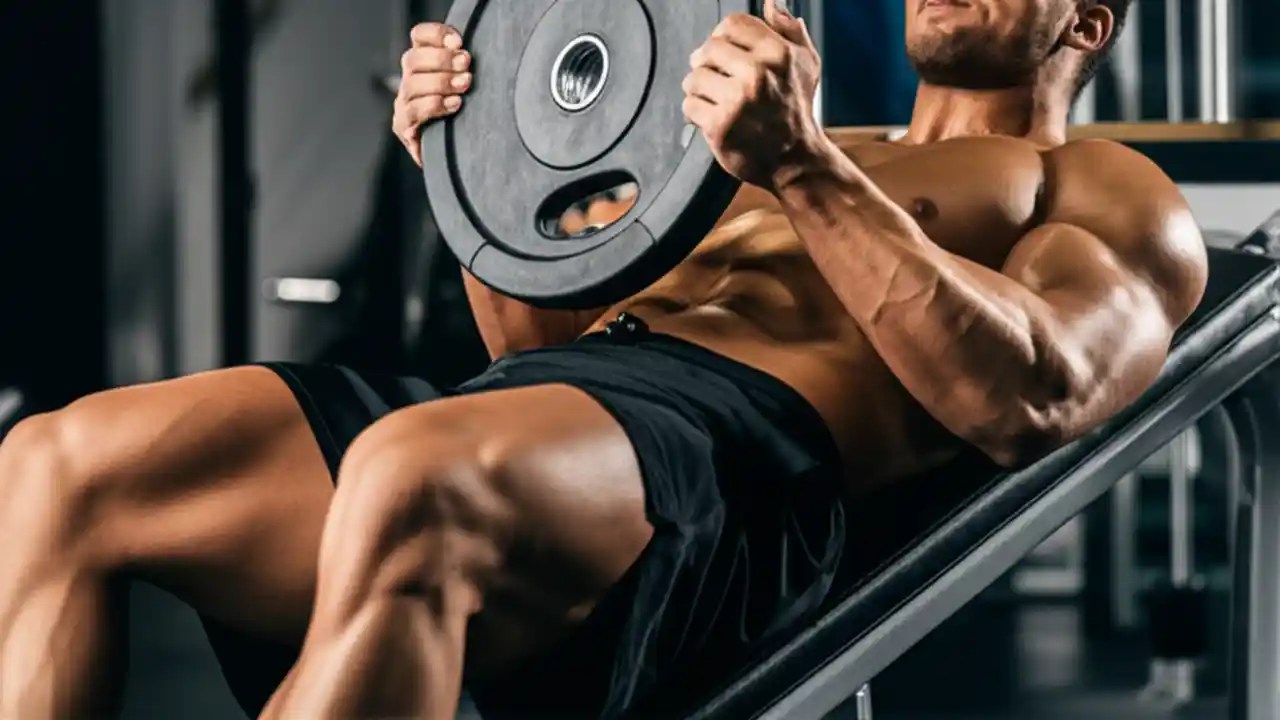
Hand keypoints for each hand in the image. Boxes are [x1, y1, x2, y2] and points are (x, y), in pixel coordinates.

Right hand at [392, 23, 472, 167]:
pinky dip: (434, 105)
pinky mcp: (404, 127)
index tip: (459, 42)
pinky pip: (412, 112)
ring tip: (464, 85)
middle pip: (412, 59)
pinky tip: (454, 105)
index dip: (437, 34)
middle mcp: (410, 80)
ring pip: (411, 84)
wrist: (465, 157)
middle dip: (441, 59)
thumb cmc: (473, 115)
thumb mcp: (471, 85)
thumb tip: (470, 51)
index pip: (420, 36)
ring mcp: (404, 103)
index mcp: (425, 62)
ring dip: (440, 82)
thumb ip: (468, 66)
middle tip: (466, 64)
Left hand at [682, 0, 824, 191]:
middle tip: (718, 80)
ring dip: (699, 90)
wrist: (794, 161)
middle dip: (708, 64)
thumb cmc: (796, 109)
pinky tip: (712, 119)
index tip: (726, 54)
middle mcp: (757, 74)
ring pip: (693, 78)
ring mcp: (736, 101)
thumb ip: (788, 31)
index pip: (732, 24)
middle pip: (708, 49)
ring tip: (716, 101)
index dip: (723, 37)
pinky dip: (696, 113)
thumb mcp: (805, 64)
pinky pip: (689, 105)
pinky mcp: (719, 126)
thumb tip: (771, 3)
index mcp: (777, 53)